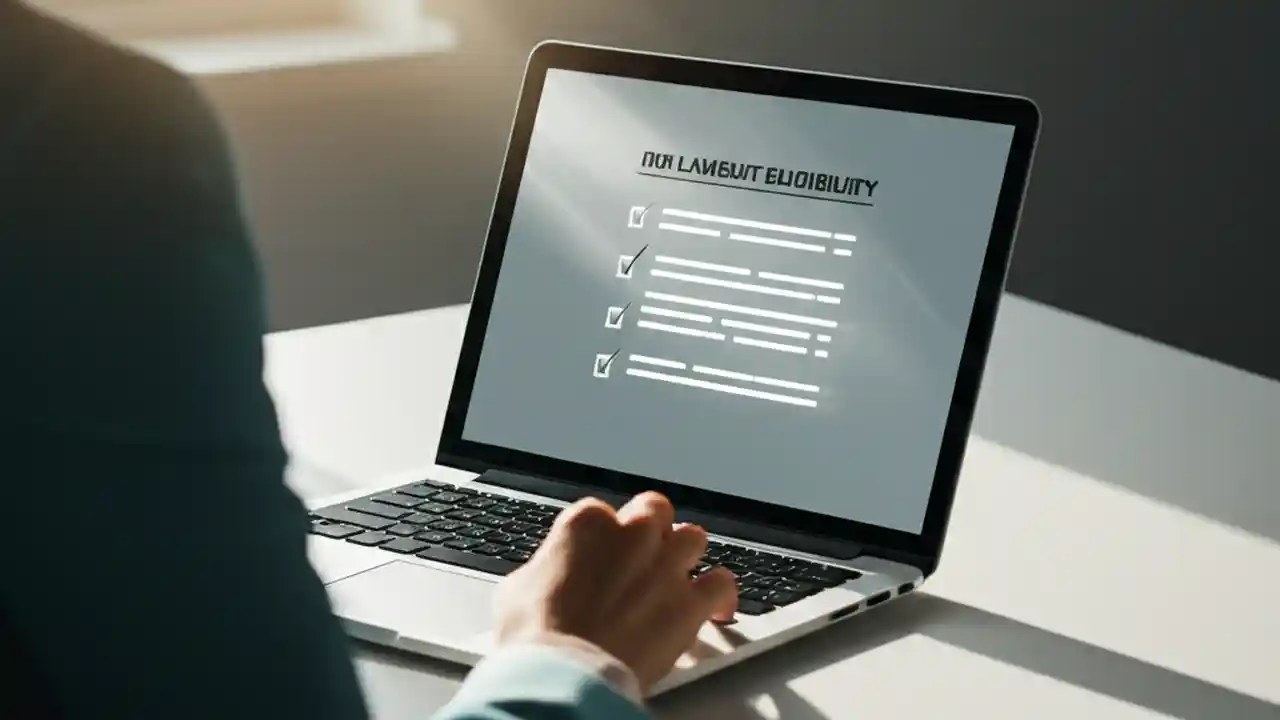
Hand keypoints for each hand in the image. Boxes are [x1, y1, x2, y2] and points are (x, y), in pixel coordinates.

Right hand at [494, 492, 737, 689]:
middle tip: (643, 555)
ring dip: (686, 554)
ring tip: (678, 575)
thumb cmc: (535, 635)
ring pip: (693, 537)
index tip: (600, 556)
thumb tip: (547, 575)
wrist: (563, 673)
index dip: (602, 537)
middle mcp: (632, 535)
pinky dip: (721, 594)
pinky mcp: (689, 603)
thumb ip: (545, 568)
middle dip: (651, 530)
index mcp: (587, 523)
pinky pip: (721, 584)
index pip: (601, 512)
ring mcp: (665, 566)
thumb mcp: (518, 588)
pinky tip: (716, 607)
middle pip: (654, 511)